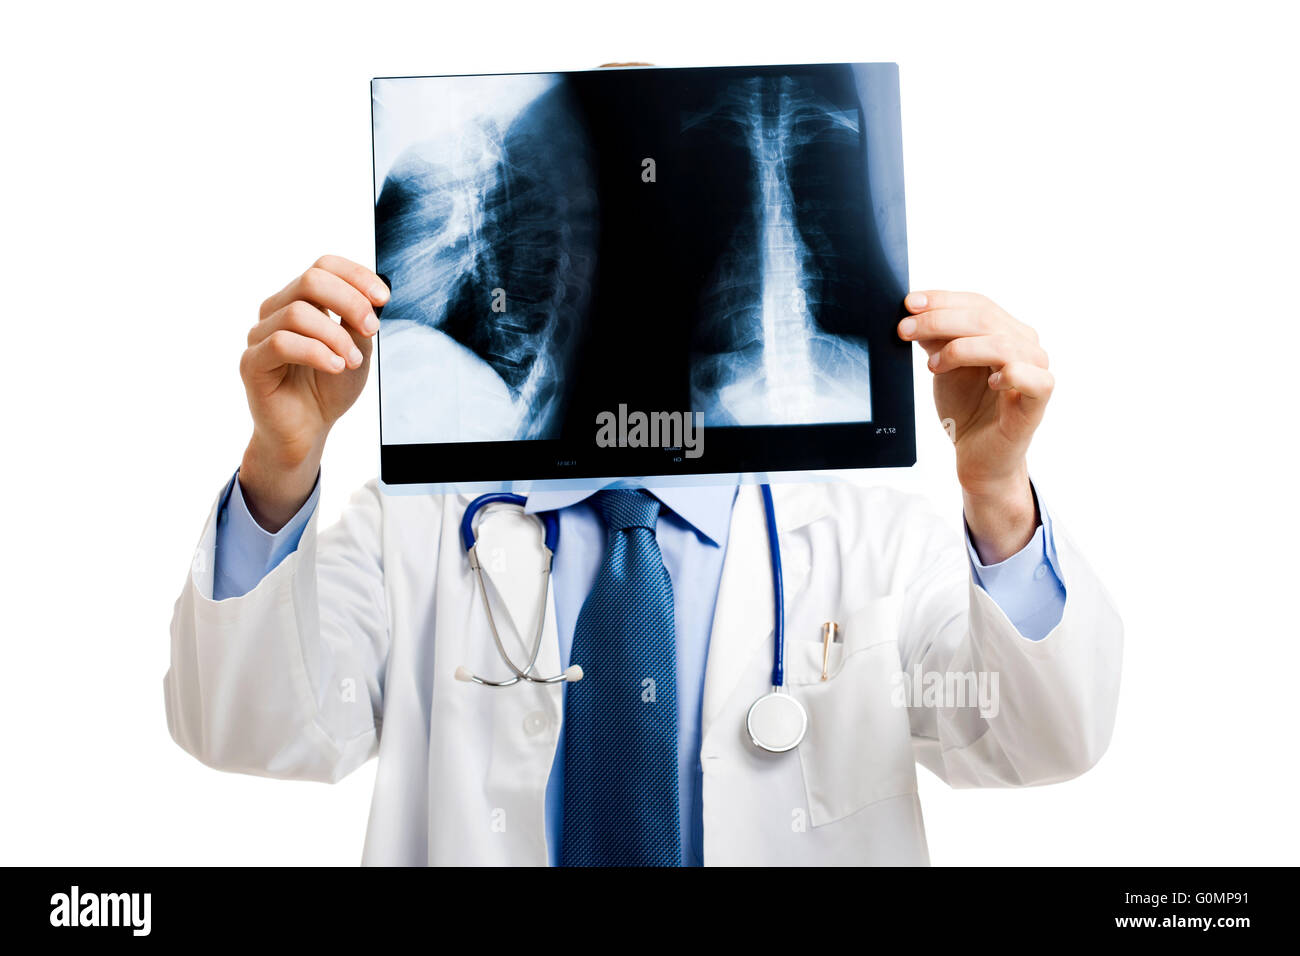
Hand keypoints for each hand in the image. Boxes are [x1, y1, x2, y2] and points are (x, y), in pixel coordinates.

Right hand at [238, 255, 388, 529]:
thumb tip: (370, 296)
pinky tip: (335, 367)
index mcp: (301, 300)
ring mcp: (260, 335)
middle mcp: (276, 311)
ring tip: (351, 362)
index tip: (384, 299)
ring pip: (298, 312)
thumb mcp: (356, 349)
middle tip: (371, 330)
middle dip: (350, 302)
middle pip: (311, 280)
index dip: (356, 275)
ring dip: (336, 336)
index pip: (323, 266)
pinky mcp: (252, 362)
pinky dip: (317, 353)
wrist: (308, 430)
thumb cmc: (328, 388)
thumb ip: (358, 321)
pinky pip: (282, 343)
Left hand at [897, 290, 1051, 561]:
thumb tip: (912, 310)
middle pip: (985, 319)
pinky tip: (991, 381)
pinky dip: (1012, 375)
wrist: (976, 456)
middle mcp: (1025, 345)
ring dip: (961, 349)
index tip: (908, 303)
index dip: (942, 299)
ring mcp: (1035, 371)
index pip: (977, 303)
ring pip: (1003, 344)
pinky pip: (1035, 380)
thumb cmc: (966, 408)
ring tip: (933, 366)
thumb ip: (935, 339)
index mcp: (1005, 331)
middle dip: (939, 321)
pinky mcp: (1038, 402)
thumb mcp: (943, 365)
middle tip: (905, 330)